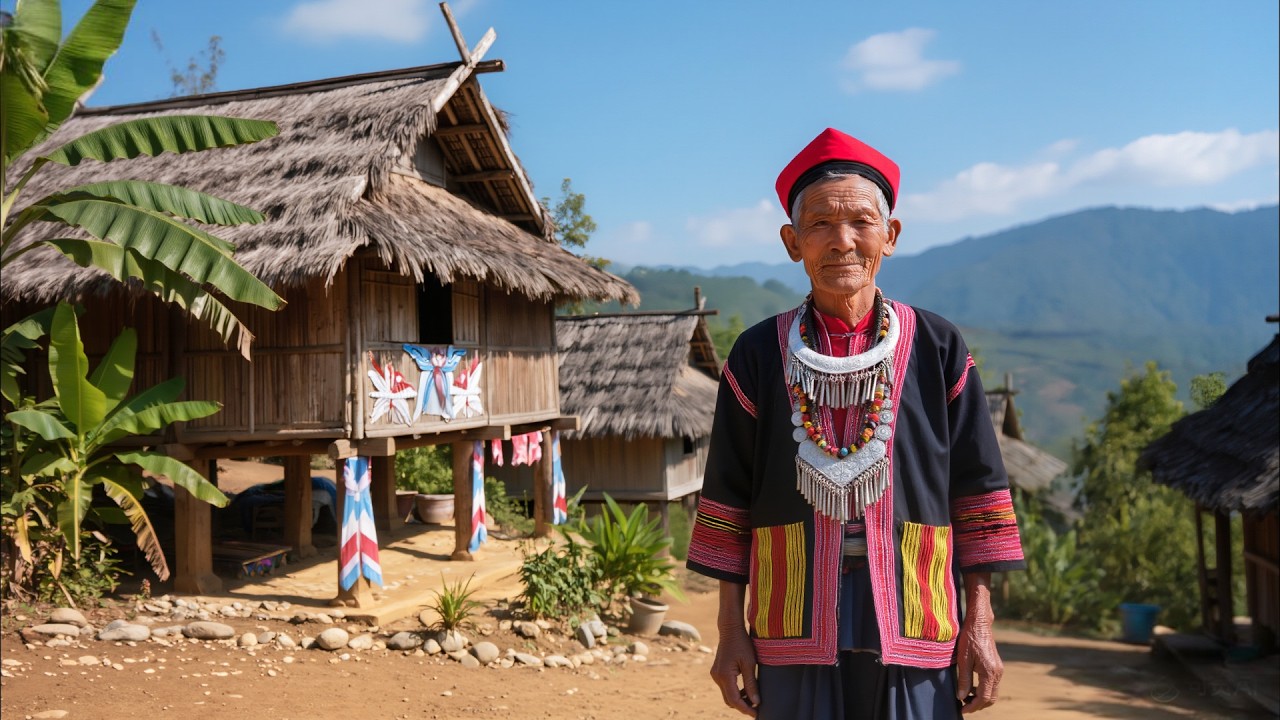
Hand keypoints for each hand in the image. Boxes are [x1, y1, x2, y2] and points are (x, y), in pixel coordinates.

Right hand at [710, 625, 759, 716]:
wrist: (730, 630)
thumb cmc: (742, 644)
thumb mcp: (750, 664)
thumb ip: (751, 684)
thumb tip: (756, 702)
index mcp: (725, 675)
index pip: (735, 700)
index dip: (745, 709)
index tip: (756, 714)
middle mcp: (717, 677)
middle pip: (729, 700)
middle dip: (742, 706)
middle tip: (756, 708)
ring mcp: (715, 675)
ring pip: (727, 695)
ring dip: (738, 699)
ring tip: (753, 699)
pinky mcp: (717, 672)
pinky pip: (725, 687)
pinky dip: (735, 692)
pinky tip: (745, 689)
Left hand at [955, 578, 1002, 713]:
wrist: (979, 623)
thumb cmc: (969, 639)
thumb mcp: (963, 660)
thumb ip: (963, 680)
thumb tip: (961, 697)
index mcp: (990, 672)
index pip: (984, 697)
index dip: (973, 706)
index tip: (962, 709)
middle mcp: (997, 673)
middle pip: (991, 698)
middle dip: (978, 705)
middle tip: (963, 705)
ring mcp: (999, 669)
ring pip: (992, 692)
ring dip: (980, 697)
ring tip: (965, 696)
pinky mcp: (997, 666)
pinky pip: (992, 684)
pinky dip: (983, 689)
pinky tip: (971, 686)